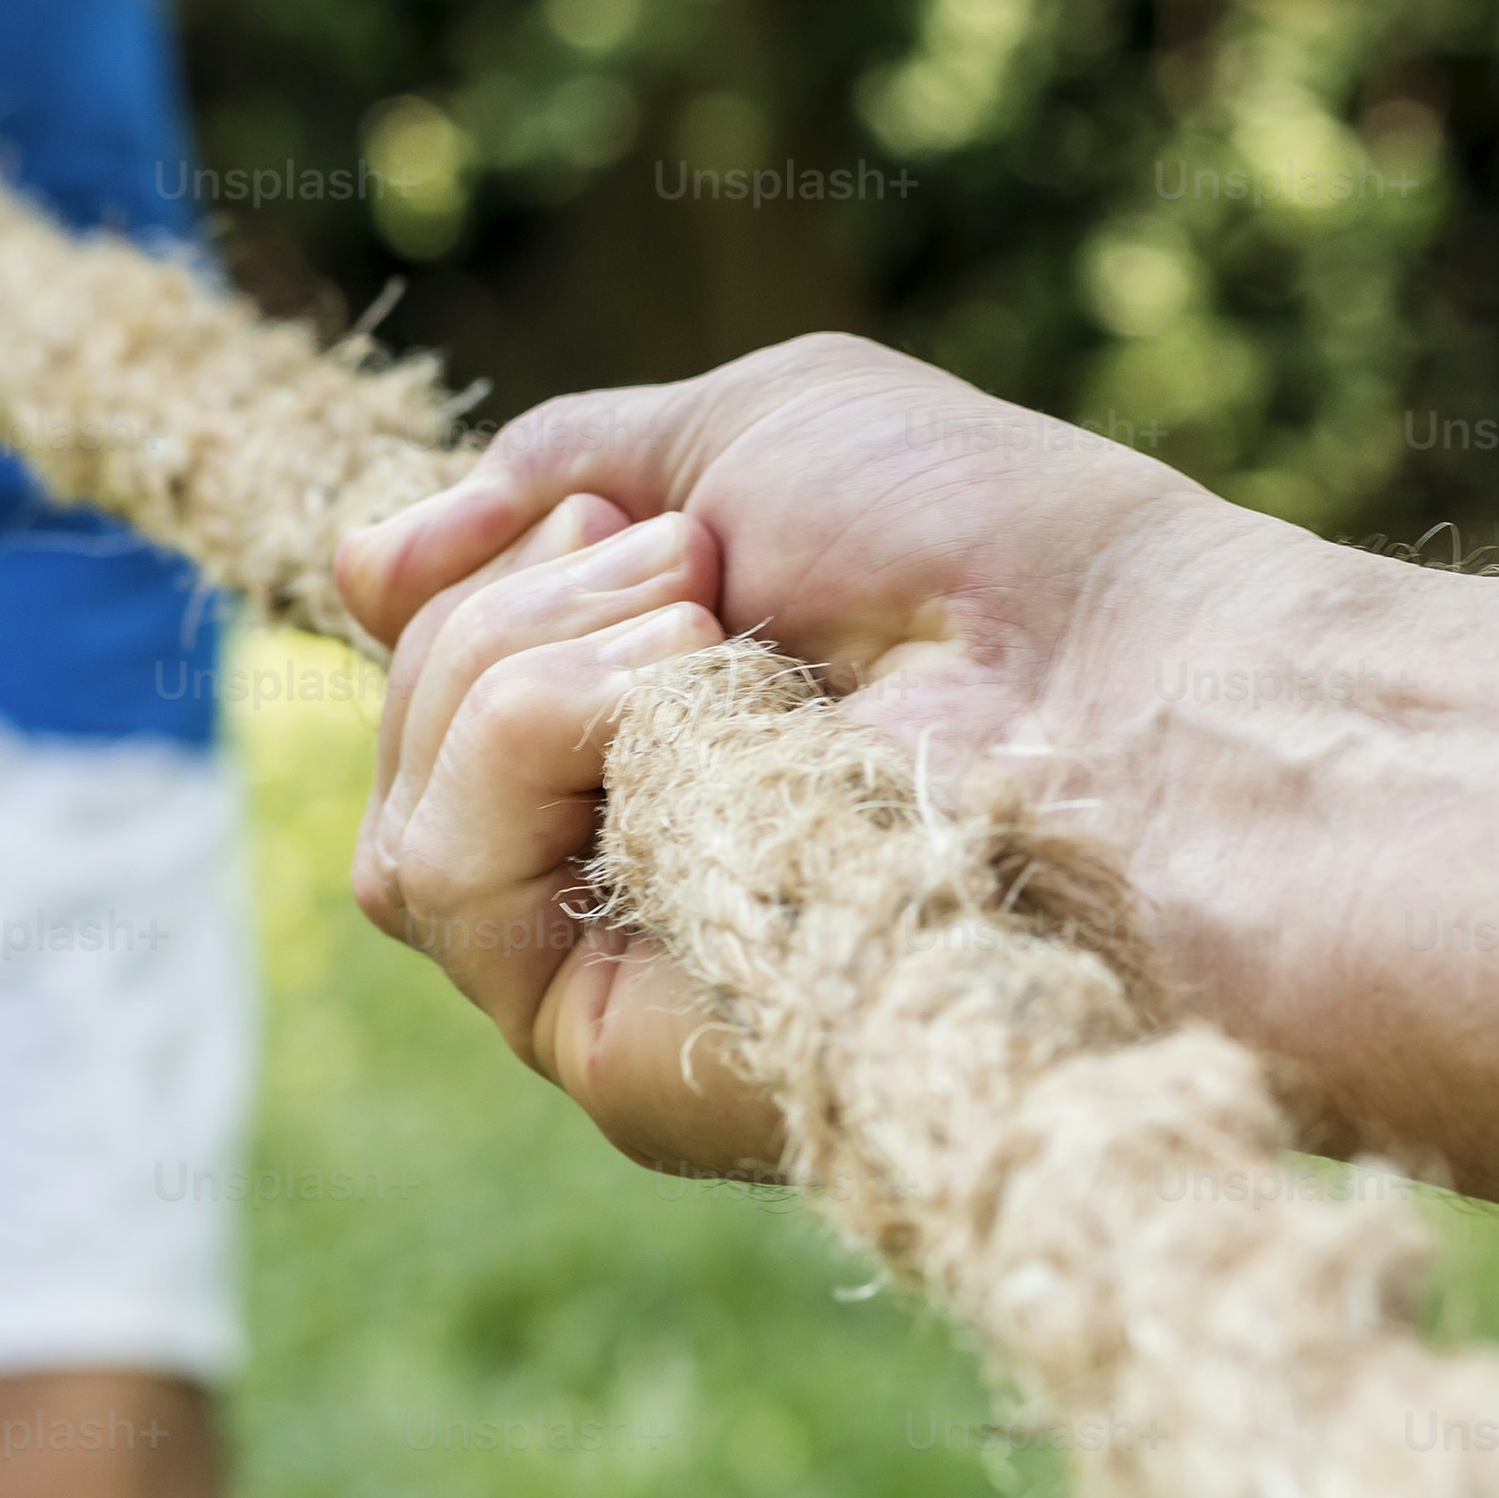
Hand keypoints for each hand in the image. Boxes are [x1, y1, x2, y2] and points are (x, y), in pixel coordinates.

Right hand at [336, 333, 1293, 1170]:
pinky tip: (678, 697)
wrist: (1139, 700)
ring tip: (707, 624)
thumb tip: (359, 563)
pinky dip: (529, 735)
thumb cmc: (1001, 557)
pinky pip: (442, 879)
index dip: (471, 580)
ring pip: (398, 826)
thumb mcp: (747, 440)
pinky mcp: (619, 1057)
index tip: (609, 517)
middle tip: (701, 568)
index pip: (440, 681)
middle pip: (406, 738)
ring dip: (519, 664)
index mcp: (658, 742)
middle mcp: (627, 874)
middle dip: (515, 600)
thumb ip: (549, 478)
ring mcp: (617, 975)